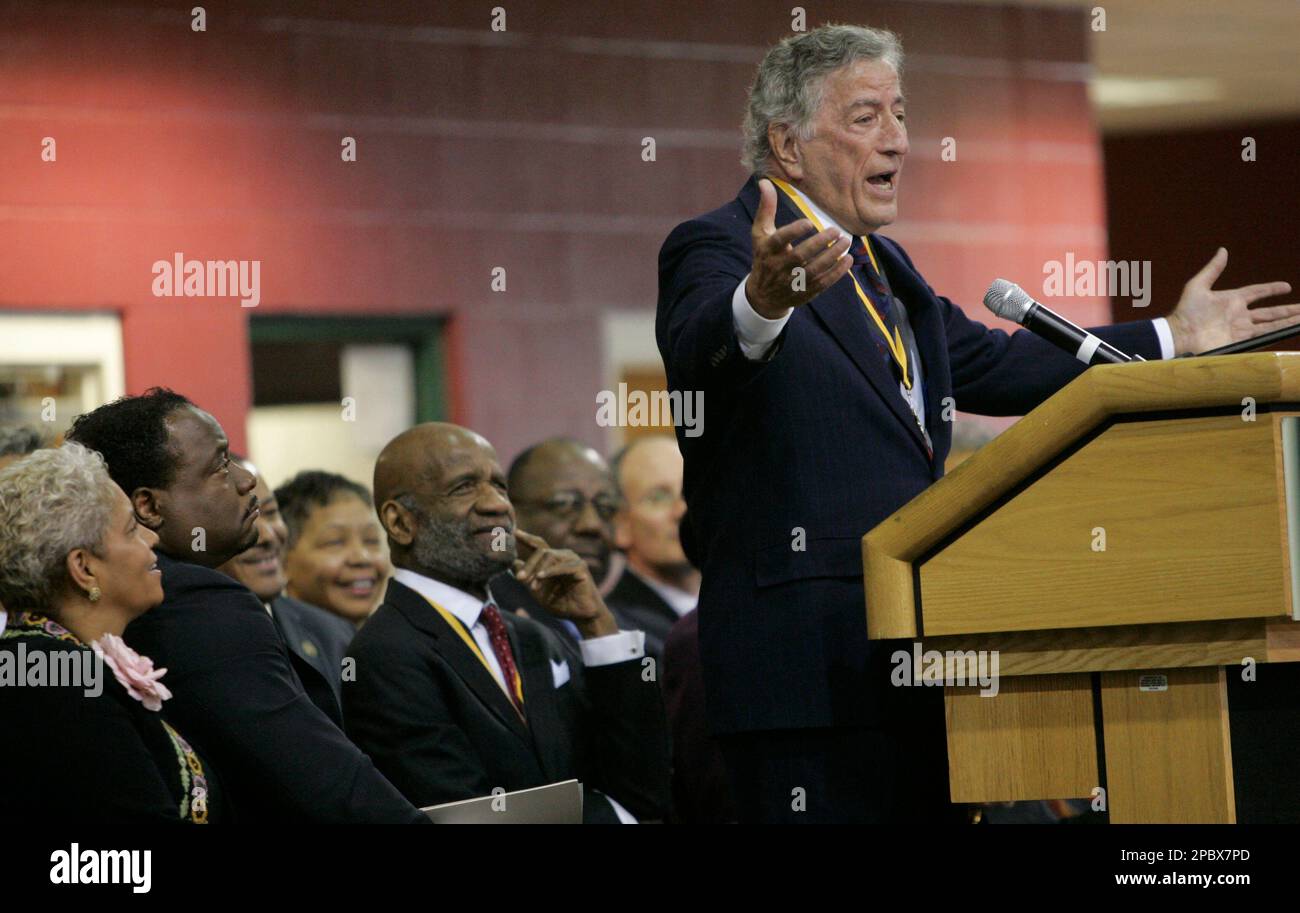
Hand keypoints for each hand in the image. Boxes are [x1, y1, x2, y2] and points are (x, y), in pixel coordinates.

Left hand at [512, 529, 616, 637]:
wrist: (580, 615)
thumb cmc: (560, 603)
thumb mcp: (538, 591)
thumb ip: (527, 578)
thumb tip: (512, 563)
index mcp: (553, 560)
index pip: (538, 544)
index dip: (526, 538)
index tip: (514, 533)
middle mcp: (563, 556)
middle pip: (541, 551)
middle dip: (529, 565)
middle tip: (519, 578)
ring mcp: (572, 560)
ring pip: (550, 556)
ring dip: (538, 570)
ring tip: (532, 587)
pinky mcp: (580, 567)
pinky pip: (562, 566)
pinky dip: (550, 571)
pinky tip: (540, 577)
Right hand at [745, 178, 852, 318]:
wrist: (762, 296)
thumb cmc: (764, 257)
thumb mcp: (760, 233)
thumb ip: (766, 208)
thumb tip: (765, 181)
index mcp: (767, 250)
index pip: (779, 241)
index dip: (794, 232)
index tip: (809, 222)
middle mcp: (778, 267)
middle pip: (800, 256)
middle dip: (819, 243)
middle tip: (836, 230)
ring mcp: (791, 282)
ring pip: (813, 271)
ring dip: (831, 257)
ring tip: (845, 241)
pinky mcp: (803, 293)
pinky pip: (822, 284)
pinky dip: (836, 273)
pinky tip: (847, 260)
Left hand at [1165, 248, 1296, 353]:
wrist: (1180, 334)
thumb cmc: (1185, 311)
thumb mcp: (1198, 286)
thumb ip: (1213, 269)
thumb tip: (1222, 250)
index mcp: (1232, 300)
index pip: (1257, 292)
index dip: (1271, 289)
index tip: (1287, 286)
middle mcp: (1239, 315)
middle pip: (1269, 312)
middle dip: (1287, 310)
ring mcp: (1241, 329)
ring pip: (1271, 324)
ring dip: (1288, 321)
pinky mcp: (1240, 342)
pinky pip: (1264, 336)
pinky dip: (1279, 333)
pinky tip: (1290, 330)